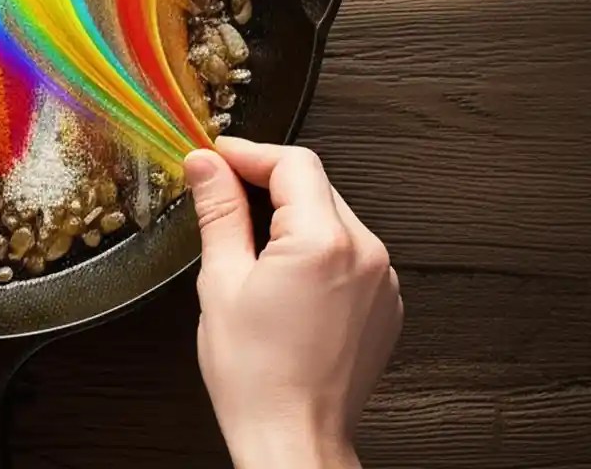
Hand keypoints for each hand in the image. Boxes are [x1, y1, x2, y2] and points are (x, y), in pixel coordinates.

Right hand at [184, 138, 402, 468]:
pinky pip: (350, 253)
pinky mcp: (385, 302)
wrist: (292, 437)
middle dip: (267, 183)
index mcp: (323, 242)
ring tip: (249, 248)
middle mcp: (366, 254)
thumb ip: (218, 212)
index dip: (249, 153)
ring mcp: (382, 280)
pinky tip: (282, 277)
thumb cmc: (255, 375)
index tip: (218, 156)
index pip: (293, 163)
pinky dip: (315, 249)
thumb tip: (205, 165)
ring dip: (292, 217)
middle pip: (315, 186)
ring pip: (333, 218)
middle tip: (222, 196)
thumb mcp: (221, 281)